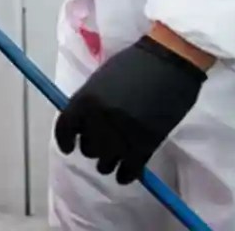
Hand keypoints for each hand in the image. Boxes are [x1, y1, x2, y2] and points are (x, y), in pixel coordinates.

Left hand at [54, 35, 207, 184]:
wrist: (170, 60)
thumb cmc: (135, 63)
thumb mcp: (100, 78)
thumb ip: (88, 101)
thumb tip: (80, 123)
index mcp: (85, 99)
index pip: (64, 128)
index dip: (64, 140)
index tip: (68, 147)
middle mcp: (99, 119)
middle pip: (87, 147)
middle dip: (92, 146)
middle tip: (101, 143)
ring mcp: (123, 134)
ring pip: (105, 162)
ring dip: (107, 162)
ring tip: (113, 158)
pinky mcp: (146, 145)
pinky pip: (128, 171)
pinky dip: (125, 175)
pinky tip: (124, 172)